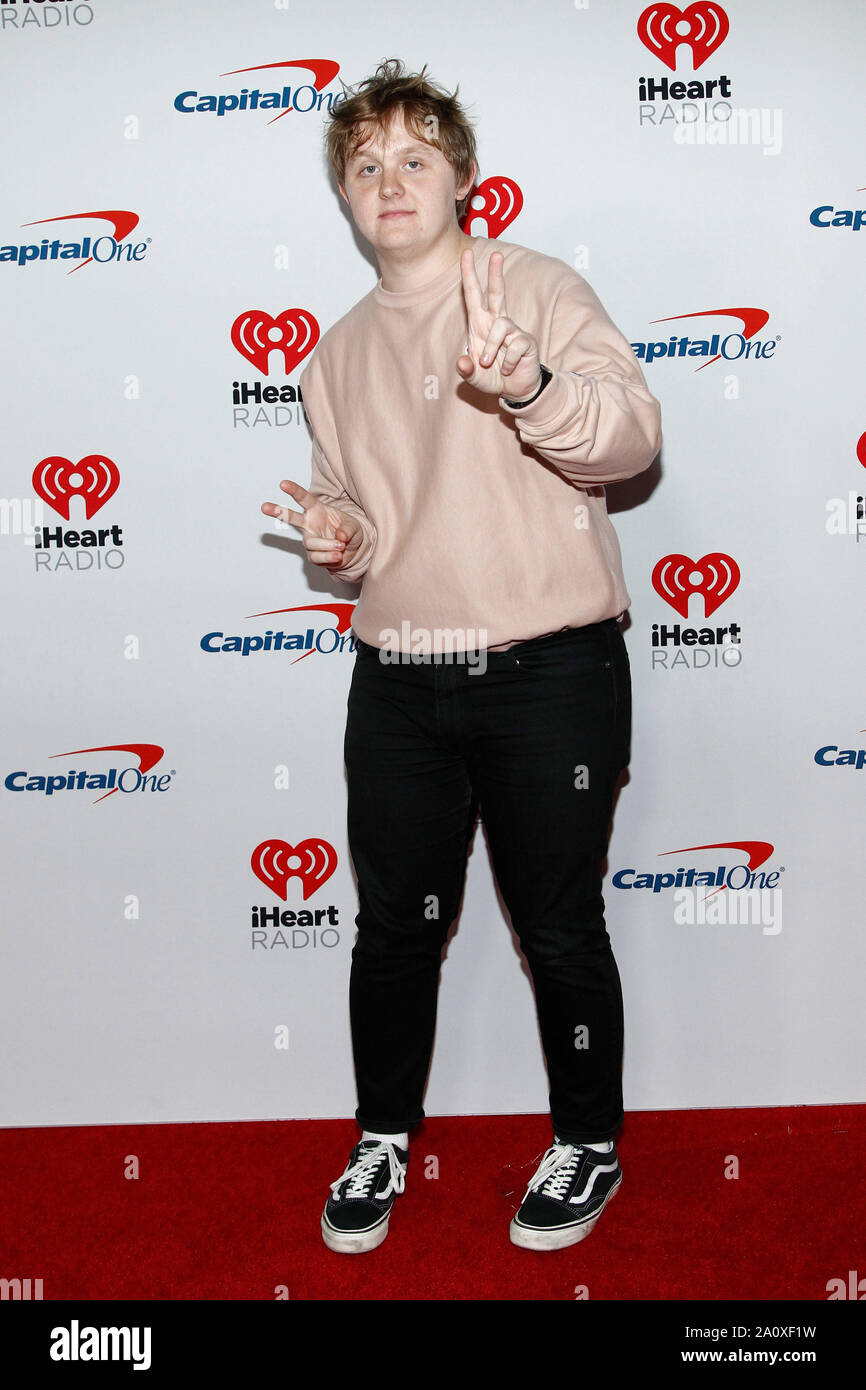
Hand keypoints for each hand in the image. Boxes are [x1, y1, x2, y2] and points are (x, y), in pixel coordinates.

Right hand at [261, 480, 362, 571]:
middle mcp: (309, 524)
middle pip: (291, 517)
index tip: (283, 484)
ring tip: (340, 546)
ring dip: (327, 545)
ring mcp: (309, 540)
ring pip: (311, 543)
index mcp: (317, 509)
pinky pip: (317, 557)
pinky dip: (328, 557)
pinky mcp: (313, 555)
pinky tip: (338, 555)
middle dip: (278, 511)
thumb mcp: (354, 527)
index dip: (293, 490)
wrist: (353, 551)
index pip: (303, 498)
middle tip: (264, 506)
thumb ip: (348, 529)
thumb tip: (340, 537)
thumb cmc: (350, 532)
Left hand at [456, 248, 541, 398]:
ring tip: (490, 364)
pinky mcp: (525, 342)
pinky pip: (515, 346)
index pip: (474, 296)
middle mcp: (496, 323)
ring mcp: (513, 331)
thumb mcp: (474, 377)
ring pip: (501, 326)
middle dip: (496, 274)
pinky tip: (508, 369)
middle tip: (497, 253)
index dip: (469, 275)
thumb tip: (462, 363)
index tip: (466, 254)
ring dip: (492, 347)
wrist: (515, 391)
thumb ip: (466, 370)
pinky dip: (508, 362)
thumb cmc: (493, 377)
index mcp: (480, 325)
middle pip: (497, 293)